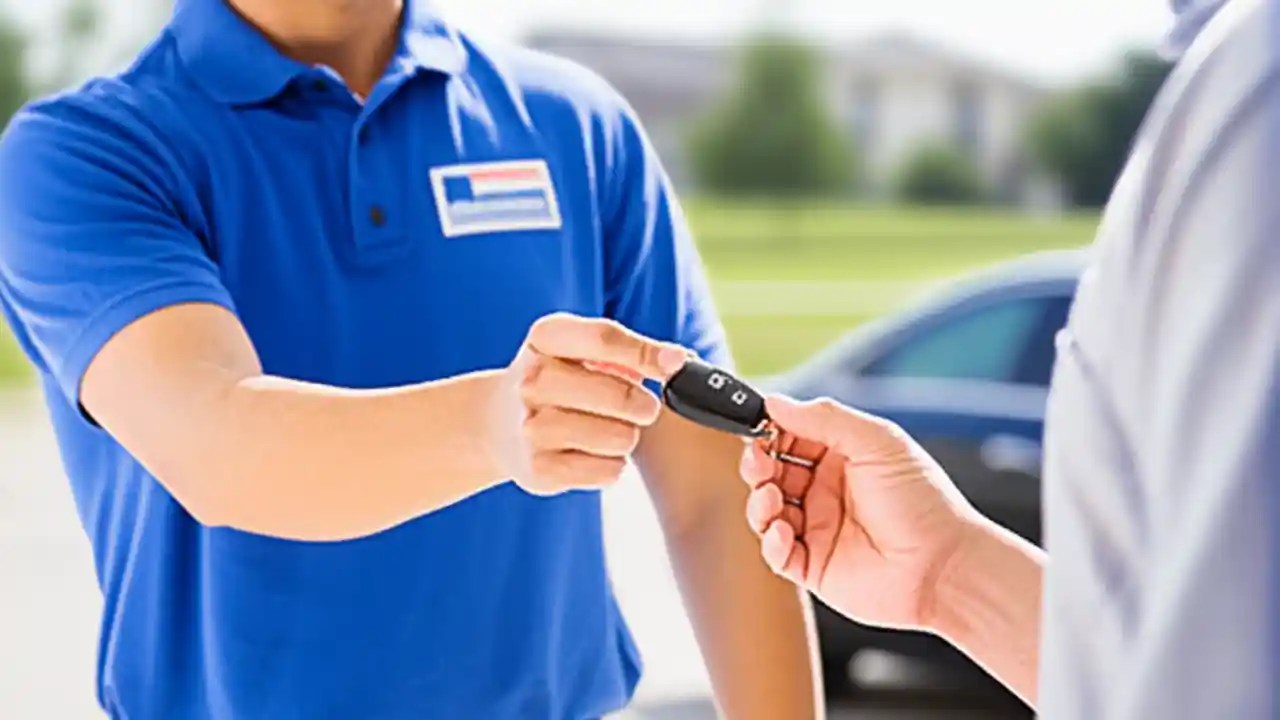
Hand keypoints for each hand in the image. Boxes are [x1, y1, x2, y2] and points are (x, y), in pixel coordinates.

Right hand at [492, 312, 687, 495]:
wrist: (497, 424)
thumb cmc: (559, 379)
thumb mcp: (580, 350)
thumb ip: (629, 350)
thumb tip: (678, 361)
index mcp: (545, 337)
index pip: (604, 339)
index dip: (647, 353)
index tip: (676, 365)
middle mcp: (530, 379)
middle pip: (617, 393)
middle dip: (643, 404)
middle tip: (642, 408)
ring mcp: (530, 426)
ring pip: (618, 437)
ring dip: (627, 436)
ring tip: (611, 430)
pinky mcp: (537, 469)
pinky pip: (607, 470)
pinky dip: (613, 464)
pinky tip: (595, 453)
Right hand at [741, 397, 983, 631]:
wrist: (945, 568)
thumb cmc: (924, 504)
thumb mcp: (876, 442)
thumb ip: (824, 418)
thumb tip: (776, 401)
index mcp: (844, 456)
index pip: (792, 436)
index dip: (771, 431)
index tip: (758, 426)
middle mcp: (828, 491)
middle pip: (772, 473)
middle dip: (758, 465)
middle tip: (759, 462)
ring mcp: (820, 529)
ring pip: (767, 512)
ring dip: (760, 502)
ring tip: (770, 496)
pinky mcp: (815, 566)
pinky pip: (777, 554)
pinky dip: (772, 542)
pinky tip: (784, 532)